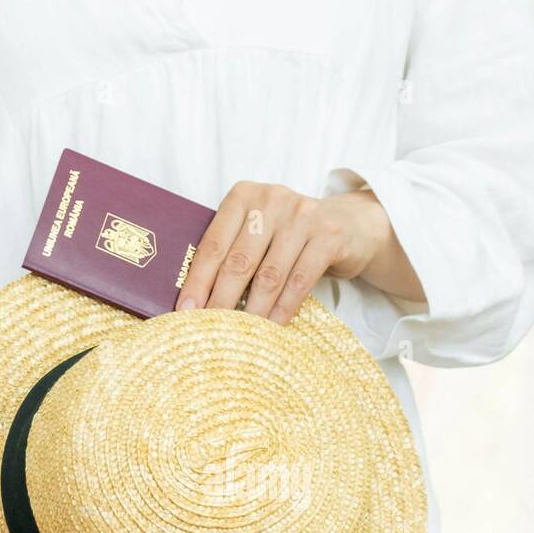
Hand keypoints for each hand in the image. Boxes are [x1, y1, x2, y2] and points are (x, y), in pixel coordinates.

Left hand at [176, 182, 391, 323]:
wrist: (348, 224)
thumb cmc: (289, 235)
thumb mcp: (258, 231)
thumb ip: (232, 250)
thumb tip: (195, 298)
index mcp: (244, 196)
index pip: (214, 244)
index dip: (198, 281)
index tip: (185, 311)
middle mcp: (272, 200)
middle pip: (239, 261)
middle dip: (221, 301)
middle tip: (208, 330)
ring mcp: (303, 216)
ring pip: (269, 275)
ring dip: (252, 312)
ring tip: (239, 336)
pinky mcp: (329, 237)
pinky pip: (300, 281)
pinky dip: (283, 309)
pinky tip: (272, 328)